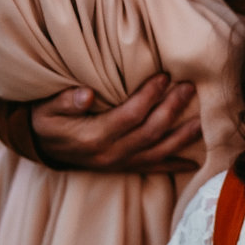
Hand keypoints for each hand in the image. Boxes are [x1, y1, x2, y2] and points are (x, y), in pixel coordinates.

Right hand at [30, 74, 200, 173]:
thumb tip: (85, 94)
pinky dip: (175, 166)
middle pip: (150, 132)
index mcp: (93, 137)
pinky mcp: (124, 168)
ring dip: (182, 136)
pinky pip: (154, 168)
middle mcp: (110, 154)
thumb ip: (64, 101)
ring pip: (158, 152)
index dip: (149, 96)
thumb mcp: (46, 109)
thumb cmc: (47, 121)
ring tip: (202, 120)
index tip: (164, 76)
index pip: (130, 116)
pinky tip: (194, 163)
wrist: (42, 147)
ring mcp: (119, 163)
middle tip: (189, 87)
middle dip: (173, 109)